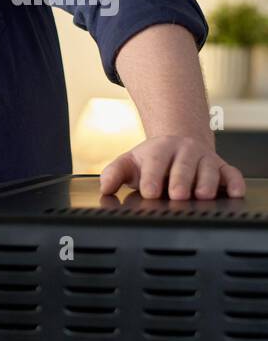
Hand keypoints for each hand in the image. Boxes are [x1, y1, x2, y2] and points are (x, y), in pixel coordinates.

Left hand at [99, 135, 245, 199]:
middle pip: (184, 166)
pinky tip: (234, 193)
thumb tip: (104, 187)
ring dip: (207, 182)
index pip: (156, 162)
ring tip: (203, 195)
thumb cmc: (151, 160)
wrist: (177, 144)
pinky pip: (232, 174)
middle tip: (177, 195)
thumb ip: (114, 173)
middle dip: (181, 180)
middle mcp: (185, 151)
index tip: (149, 192)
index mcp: (160, 149)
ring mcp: (205, 159)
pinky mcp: (223, 167)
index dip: (153, 177)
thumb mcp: (129, 163)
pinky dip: (235, 183)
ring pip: (209, 169)